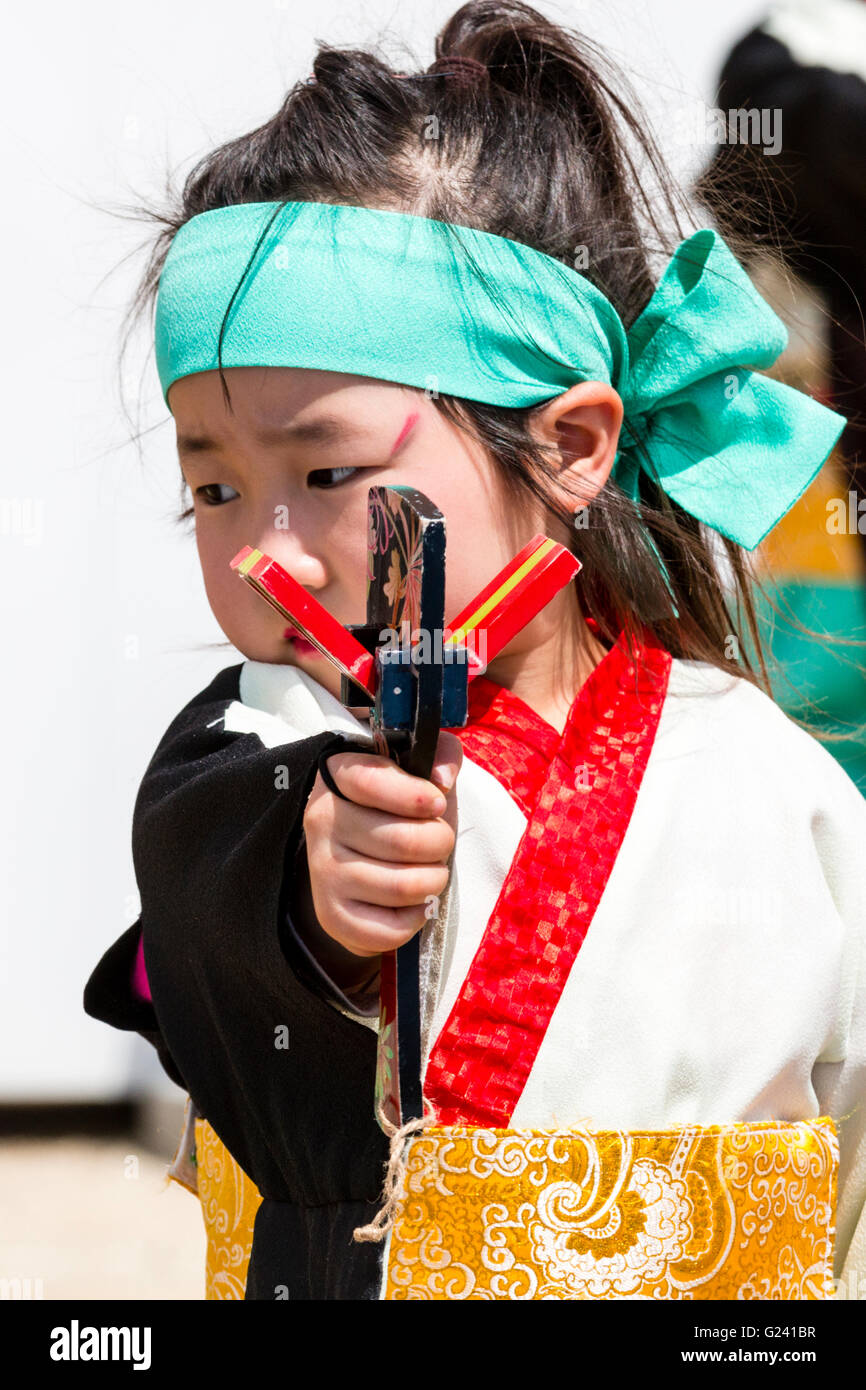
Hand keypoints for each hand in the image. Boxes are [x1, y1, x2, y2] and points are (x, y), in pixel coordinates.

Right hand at [301, 730, 462, 961]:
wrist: (364, 862)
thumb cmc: (399, 811)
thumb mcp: (420, 771)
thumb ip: (440, 753)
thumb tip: (443, 778)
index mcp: (338, 777)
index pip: (371, 780)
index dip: (416, 795)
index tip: (437, 802)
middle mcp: (321, 822)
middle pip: (401, 840)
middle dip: (439, 844)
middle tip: (439, 843)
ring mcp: (322, 871)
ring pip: (401, 886)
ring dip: (433, 881)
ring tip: (429, 871)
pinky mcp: (331, 915)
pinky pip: (389, 929)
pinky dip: (416, 918)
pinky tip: (412, 902)